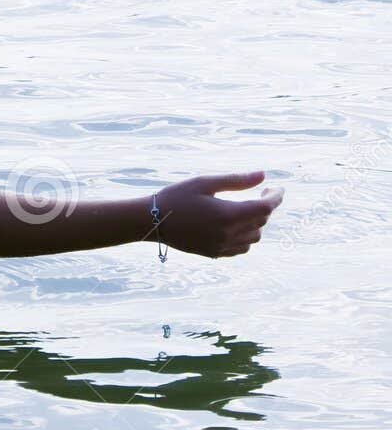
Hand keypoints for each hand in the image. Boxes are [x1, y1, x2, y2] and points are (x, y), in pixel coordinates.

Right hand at [155, 172, 283, 257]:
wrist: (151, 221)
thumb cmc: (176, 196)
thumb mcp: (204, 182)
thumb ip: (236, 180)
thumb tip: (263, 175)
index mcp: (229, 214)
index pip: (266, 207)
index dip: (276, 197)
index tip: (277, 188)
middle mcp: (229, 233)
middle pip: (261, 221)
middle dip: (265, 206)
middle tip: (260, 192)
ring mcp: (222, 246)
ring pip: (254, 237)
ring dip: (256, 223)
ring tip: (246, 209)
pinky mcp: (215, 253)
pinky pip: (242, 248)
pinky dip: (246, 237)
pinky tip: (235, 226)